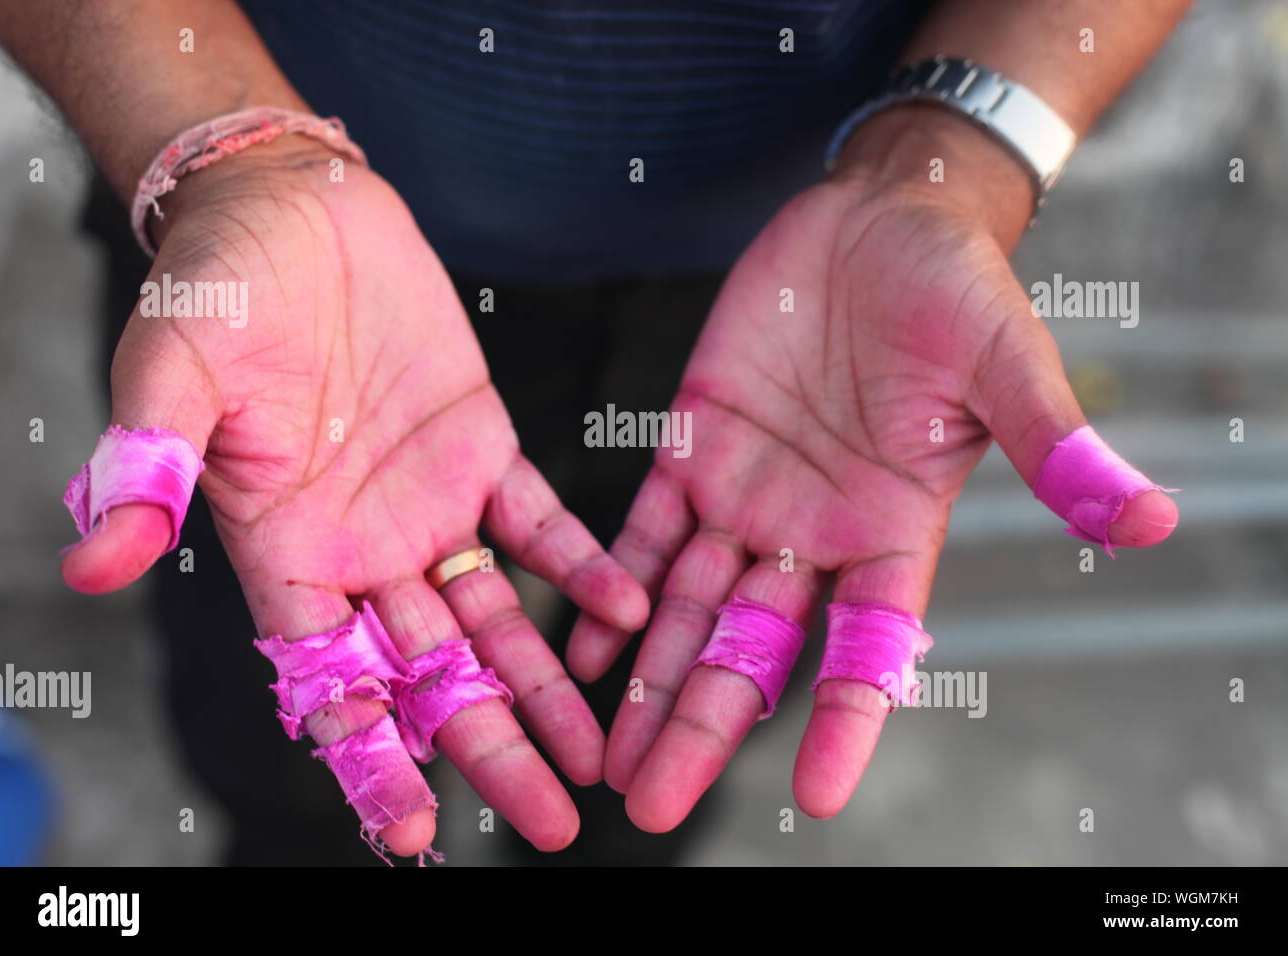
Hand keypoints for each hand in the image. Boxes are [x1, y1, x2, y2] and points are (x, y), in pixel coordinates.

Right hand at [61, 137, 647, 854]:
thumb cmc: (218, 289)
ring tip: (596, 757)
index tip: (414, 836)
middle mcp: (360, 549)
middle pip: (430, 674)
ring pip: (492, 621)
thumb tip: (89, 560)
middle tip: (554, 823)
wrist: (291, 209)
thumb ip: (150, 466)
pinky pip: (537, 524)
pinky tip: (625, 611)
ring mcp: (426, 506)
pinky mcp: (480, 451)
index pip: (328, 681)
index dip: (367, 758)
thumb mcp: (175, 372)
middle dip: (487, 748)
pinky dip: (579, 566)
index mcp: (282, 551)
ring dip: (543, 687)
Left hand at [569, 109, 1176, 831]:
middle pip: (752, 650)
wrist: (880, 219)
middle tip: (650, 805)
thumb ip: (1055, 445)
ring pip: (687, 608)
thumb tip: (1150, 520)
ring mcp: (747, 495)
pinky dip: (612, 588)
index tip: (812, 797)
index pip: (869, 647)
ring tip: (606, 760)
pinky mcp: (693, 447)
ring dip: (647, 682)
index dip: (847, 721)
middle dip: (701, 726)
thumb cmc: (956, 288)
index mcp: (892, 530)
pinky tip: (582, 649)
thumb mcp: (1007, 363)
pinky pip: (645, 532)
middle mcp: (813, 533)